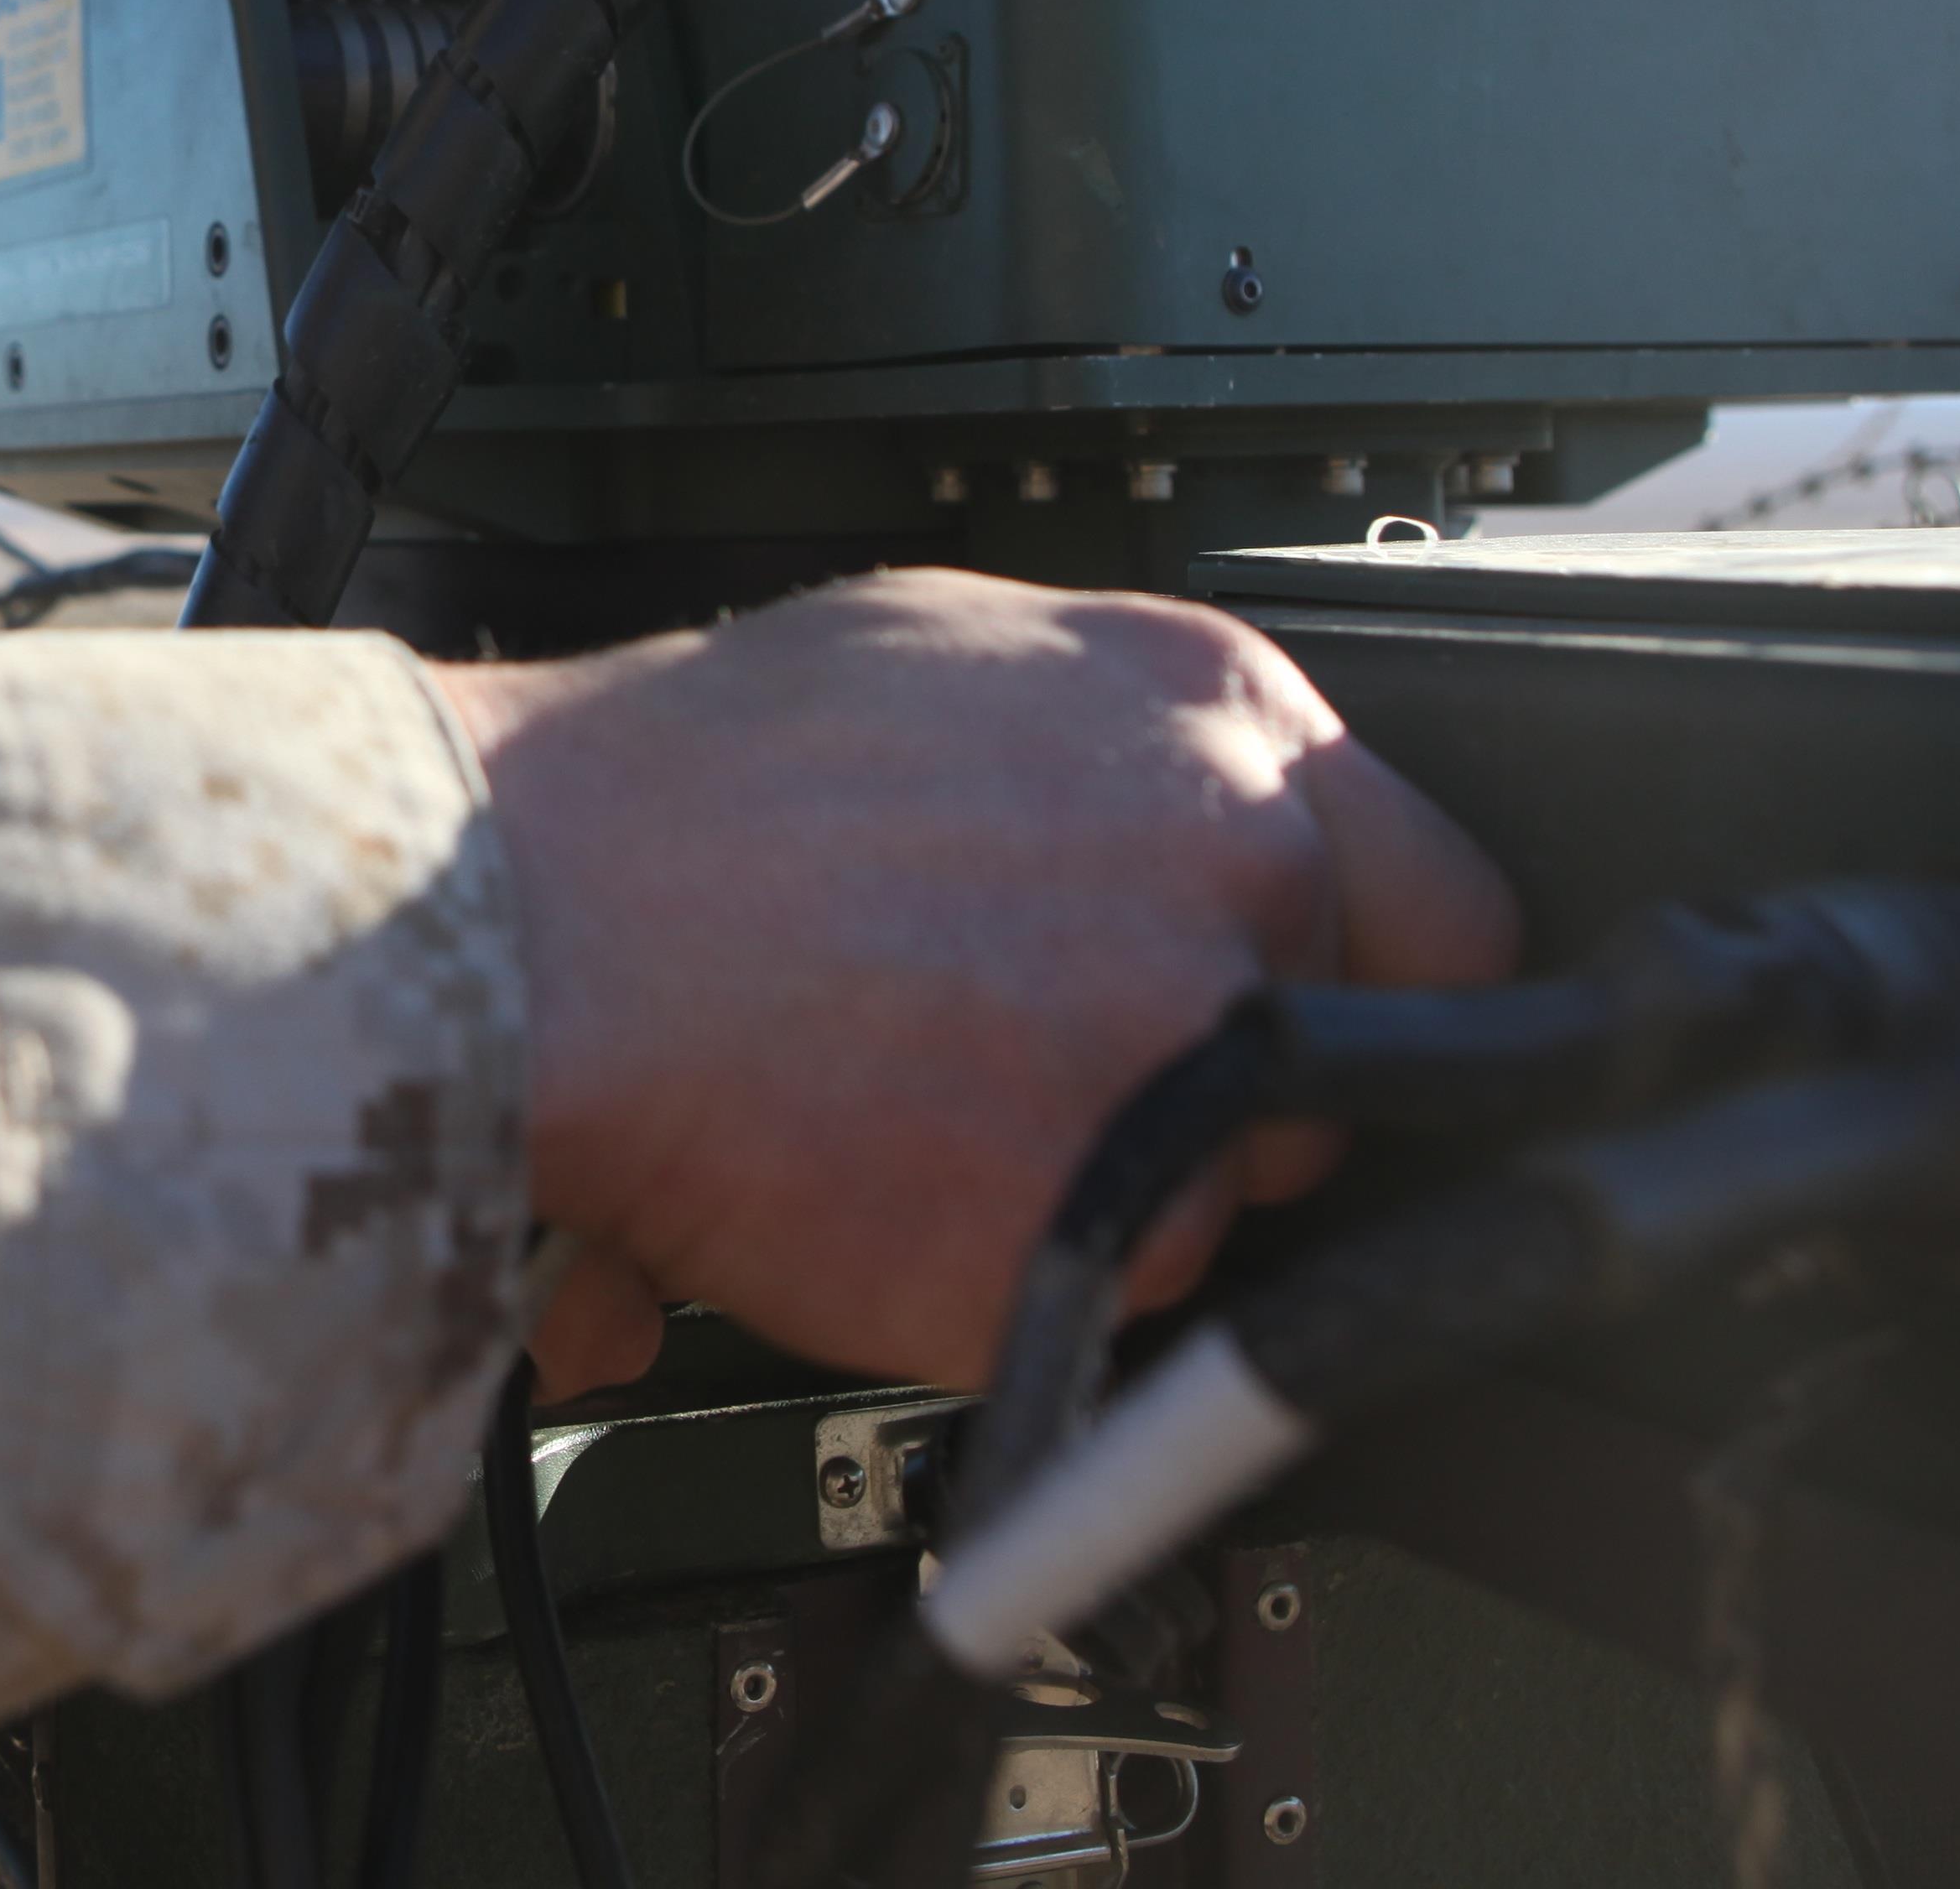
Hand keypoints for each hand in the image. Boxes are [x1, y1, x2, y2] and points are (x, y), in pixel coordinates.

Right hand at [430, 569, 1514, 1399]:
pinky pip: (1121, 1297)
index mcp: (1213, 710)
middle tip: (1048, 1067)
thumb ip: (1100, 739)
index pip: (1440, 894)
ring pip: (1226, 1186)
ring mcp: (1192, 1047)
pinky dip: (1018, 1271)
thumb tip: (1169, 805)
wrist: (519, 924)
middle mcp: (1244, 862)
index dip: (1366, 975)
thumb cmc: (671, 793)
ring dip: (1112, 1182)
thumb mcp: (930, 662)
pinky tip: (888, 1183)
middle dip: (1231, 1084)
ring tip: (921, 1110)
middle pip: (1352, 1053)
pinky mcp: (1117, 1219)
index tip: (1310, 1018)